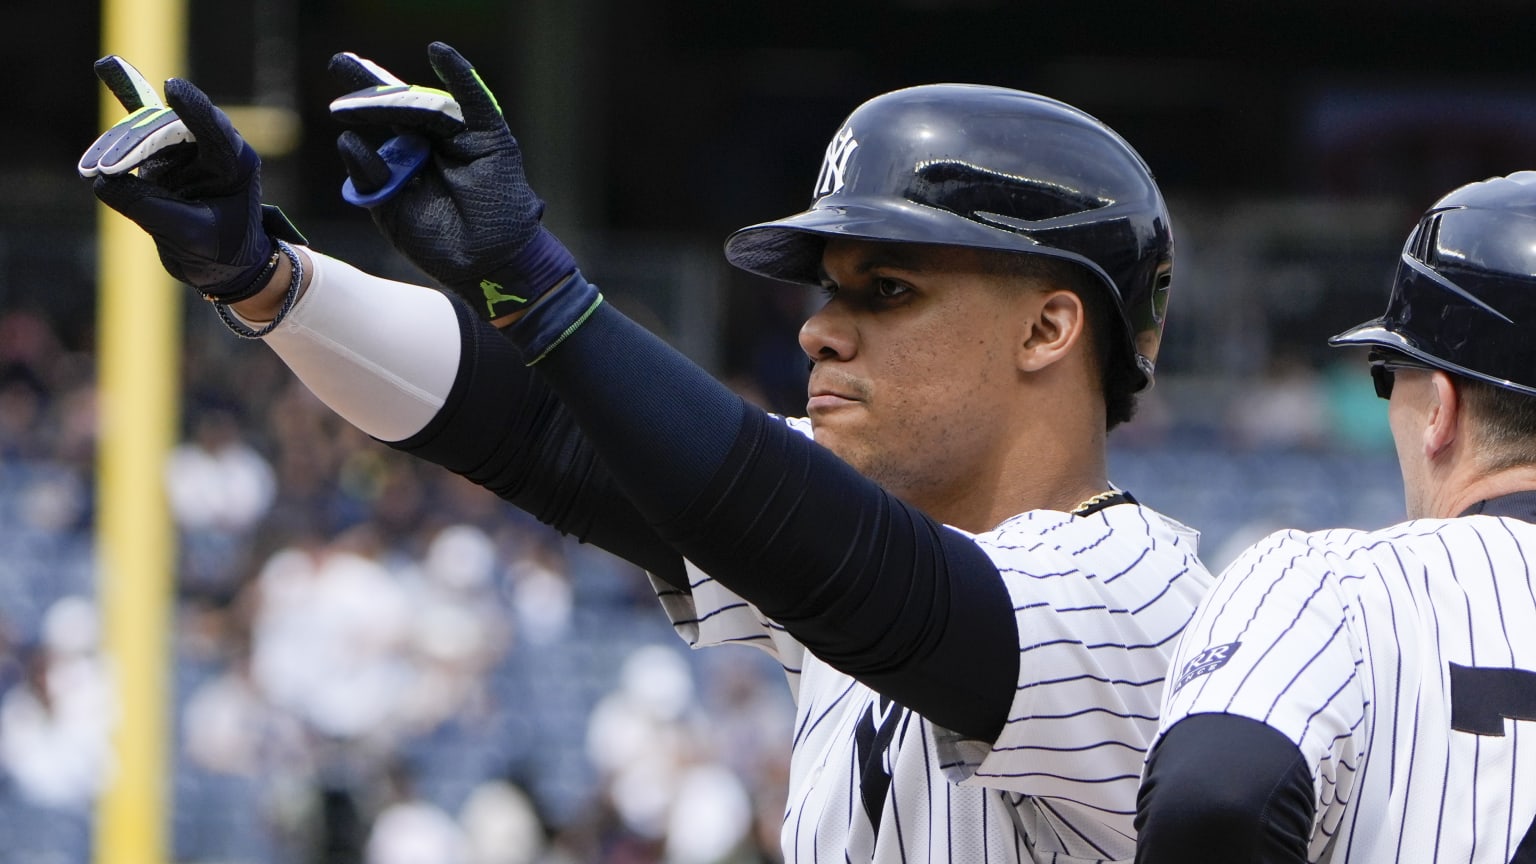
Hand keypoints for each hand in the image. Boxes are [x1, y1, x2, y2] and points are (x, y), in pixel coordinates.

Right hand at [79, 56, 303, 301]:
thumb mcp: (188, 235)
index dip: (194, 108)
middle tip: (106, 166)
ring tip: (91, 168)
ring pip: (147, 134)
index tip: (173, 89)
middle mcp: (212, 148)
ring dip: (118, 147)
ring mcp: (186, 148)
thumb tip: (101, 181)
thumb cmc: (220, 251)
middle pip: (169, 131)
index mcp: (236, 164)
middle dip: (135, 145)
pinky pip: (143, 125)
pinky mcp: (163, 154)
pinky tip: (107, 67)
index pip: (215, 130)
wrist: (223, 266)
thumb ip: (149, 207)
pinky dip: (126, 99)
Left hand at [329, 42, 575, 321]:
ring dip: (396, 96)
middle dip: (371, 85)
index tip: (335, 78)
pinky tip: (439, 53)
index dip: (361, 101)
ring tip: (366, 89)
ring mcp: (463, 139)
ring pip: (427, 107)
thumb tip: (346, 140)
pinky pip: (476, 102)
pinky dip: (461, 76)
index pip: (385, 119)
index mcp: (412, 156)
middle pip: (403, 104)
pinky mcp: (490, 139)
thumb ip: (370, 178)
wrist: (484, 266)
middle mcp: (436, 141)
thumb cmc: (441, 245)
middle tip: (340, 63)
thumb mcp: (391, 210)